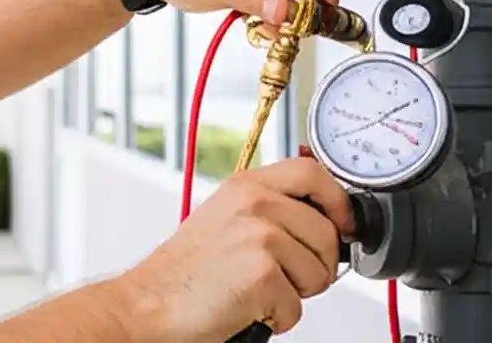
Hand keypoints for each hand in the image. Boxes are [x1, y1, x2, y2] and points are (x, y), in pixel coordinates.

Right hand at [116, 158, 354, 340]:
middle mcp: (254, 204)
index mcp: (245, 185)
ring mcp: (260, 237)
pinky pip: (298, 307)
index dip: (338, 202)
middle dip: (319, 265)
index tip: (342, 225)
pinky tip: (246, 305)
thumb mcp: (225, 216)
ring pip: (320, 273)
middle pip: (328, 231)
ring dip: (296, 294)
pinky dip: (277, 318)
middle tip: (285, 277)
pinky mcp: (262, 275)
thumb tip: (322, 217)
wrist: (149, 301)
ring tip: (257, 289)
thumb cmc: (185, 270)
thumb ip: (268, 206)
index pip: (313, 173)